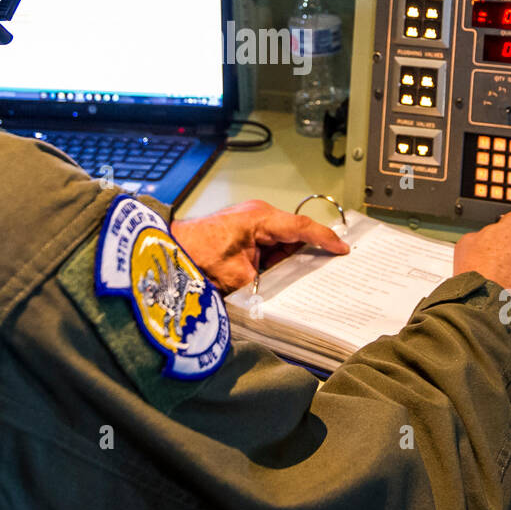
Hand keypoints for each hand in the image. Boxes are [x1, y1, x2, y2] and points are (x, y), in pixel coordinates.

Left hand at [172, 199, 349, 293]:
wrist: (168, 250)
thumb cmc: (195, 254)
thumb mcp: (237, 277)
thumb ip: (266, 283)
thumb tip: (284, 294)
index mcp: (260, 218)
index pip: (301, 227)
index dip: (325, 239)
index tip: (343, 250)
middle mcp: (257, 215)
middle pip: (295, 234)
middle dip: (312, 251)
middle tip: (333, 266)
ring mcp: (250, 222)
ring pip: (283, 241)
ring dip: (293, 258)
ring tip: (311, 276)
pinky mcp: (243, 233)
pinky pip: (270, 245)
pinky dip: (278, 259)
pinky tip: (284, 275)